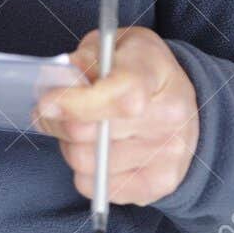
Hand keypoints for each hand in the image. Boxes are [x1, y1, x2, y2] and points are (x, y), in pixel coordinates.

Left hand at [31, 26, 199, 206]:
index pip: (119, 96)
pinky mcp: (160, 184)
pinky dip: (85, 171)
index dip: (76, 103)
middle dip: (60, 123)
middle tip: (55, 112)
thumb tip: (59, 88)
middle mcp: (170, 116)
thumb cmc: (139, 69)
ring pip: (86, 163)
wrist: (186, 105)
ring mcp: (168, 154)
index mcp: (157, 71)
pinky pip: (95, 187)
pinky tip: (99, 152)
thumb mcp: (112, 45)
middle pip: (91, 134)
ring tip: (83, 131)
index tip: (47, 103)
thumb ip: (83, 60)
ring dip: (71, 147)